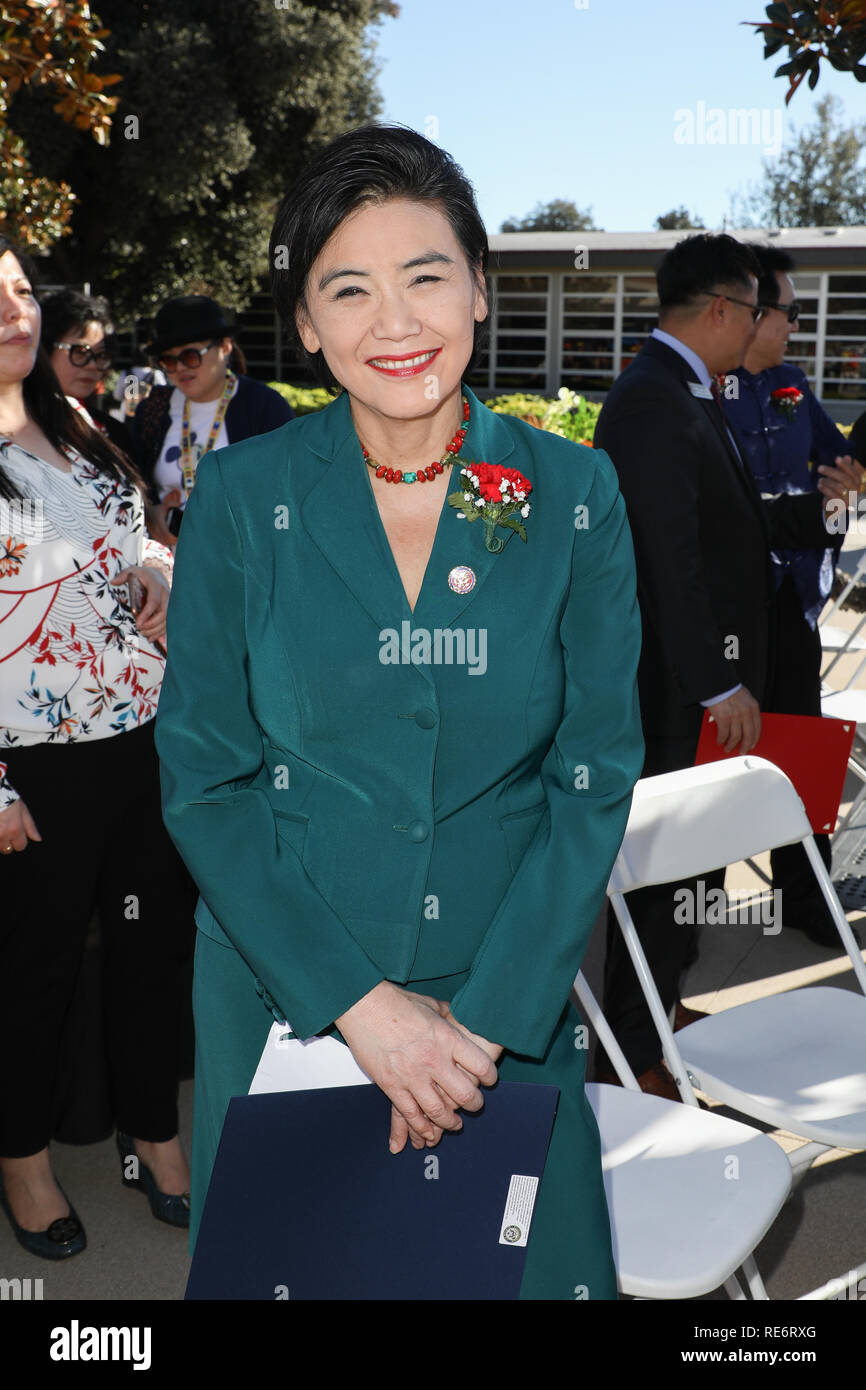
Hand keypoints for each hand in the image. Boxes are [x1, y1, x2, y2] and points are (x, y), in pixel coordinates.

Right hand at [0, 798, 41, 854]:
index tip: (15, 834)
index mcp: (15, 829)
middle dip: (6, 842)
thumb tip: (37, 839)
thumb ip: (30, 826)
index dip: (19, 841)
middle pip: (7, 849)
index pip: (20, 846)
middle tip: (4, 829)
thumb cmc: (6, 798)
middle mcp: (3, 835)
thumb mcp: (22, 809)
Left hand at [110, 564, 168, 643]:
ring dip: (157, 630)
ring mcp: (169, 602)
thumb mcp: (132, 571)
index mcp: (156, 585)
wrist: (157, 575)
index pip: (154, 602)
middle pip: (163, 613)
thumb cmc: (142, 575)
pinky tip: (152, 638)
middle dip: (152, 624)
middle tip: (140, 630)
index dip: (147, 614)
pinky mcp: (170, 609)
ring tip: (144, 635)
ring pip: (167, 619)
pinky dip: (162, 632)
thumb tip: (113, 582)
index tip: (138, 624)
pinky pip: (169, 622)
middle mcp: (166, 594)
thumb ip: (123, 575)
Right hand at [145, 491, 181, 549]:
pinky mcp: (152, 534)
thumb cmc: (157, 509)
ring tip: (175, 542)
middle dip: (172, 541)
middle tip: (179, 540)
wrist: (146, 512)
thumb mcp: (164, 505)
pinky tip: (169, 543)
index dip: (172, 538)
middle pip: (165, 539)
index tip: (178, 538)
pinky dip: (164, 543)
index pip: (166, 534)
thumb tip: (180, 504)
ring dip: (169, 543)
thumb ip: (172, 503)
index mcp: (159, 522)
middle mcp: (155, 528)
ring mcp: (153, 532)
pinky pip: (158, 541)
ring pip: (161, 541)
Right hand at [335, 981, 497, 1153]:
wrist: (363, 1005)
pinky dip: (421, 1127)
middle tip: (475, 1105)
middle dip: (474, 1104)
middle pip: (465, 1094)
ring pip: (439, 1111)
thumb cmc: (396, 1001)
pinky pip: (410, 1114)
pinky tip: (428, 1133)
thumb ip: (448, 1018)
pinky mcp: (391, 1086)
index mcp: (447, 1038)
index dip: (490, 1076)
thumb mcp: (431, 1005)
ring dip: (449, 1122)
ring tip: (455, 1124)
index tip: (490, 1080)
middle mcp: (433, 1060)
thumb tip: (458, 1018)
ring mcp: (412, 1076)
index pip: (481, 1066)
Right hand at [706, 685, 760, 753]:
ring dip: (731, 745)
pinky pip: (724, 734)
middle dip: (745, 746)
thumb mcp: (744, 697)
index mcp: (753, 707)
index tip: (752, 745)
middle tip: (742, 751)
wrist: (717, 683)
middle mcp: (746, 712)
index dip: (755, 739)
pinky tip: (720, 741)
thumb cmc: (728, 689)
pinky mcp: (724, 718)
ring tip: (728, 748)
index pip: (758, 728)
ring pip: (736, 737)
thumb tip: (745, 725)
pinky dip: (721, 739)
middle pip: (748, 735)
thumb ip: (747, 710)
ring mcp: (735, 716)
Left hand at [817, 454, 863, 520]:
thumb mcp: (841, 479)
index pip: (854, 473)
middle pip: (845, 479)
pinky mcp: (841, 506)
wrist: (835, 509)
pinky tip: (819, 485)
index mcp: (858, 483)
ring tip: (819, 480)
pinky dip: (825, 489)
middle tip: (820, 468)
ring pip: (839, 487)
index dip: (846, 465)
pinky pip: (833, 496)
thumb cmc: (838, 491)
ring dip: (827, 481)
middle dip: (832, 472)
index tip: (837, 458)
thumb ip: (844, 469)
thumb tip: (847, 457)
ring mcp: (849, 499)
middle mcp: (856, 491)